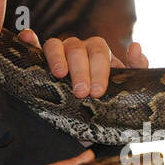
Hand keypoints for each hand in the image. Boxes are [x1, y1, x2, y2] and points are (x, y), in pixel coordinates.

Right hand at [15, 29, 147, 97]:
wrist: (90, 125)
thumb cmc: (108, 104)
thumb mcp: (126, 90)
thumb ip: (136, 69)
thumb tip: (136, 47)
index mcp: (99, 54)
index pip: (99, 52)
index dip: (98, 69)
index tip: (97, 91)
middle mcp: (78, 50)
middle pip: (77, 49)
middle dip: (80, 70)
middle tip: (81, 93)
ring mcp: (58, 55)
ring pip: (55, 45)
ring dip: (57, 58)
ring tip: (59, 75)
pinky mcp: (39, 63)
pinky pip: (33, 46)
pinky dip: (29, 41)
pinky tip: (27, 38)